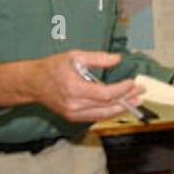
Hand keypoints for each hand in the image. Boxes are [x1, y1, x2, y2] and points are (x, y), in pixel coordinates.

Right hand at [0, 50, 141, 122]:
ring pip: (103, 114)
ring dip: (122, 108)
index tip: (133, 82)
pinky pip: (96, 117)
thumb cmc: (52, 68)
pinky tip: (120, 106)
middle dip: (127, 99)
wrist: (33, 84)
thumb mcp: (74, 56)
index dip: (122, 89)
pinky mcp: (73, 117)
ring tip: (136, 101)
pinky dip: (110, 112)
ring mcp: (73, 113)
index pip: (104, 93)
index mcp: (74, 88)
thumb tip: (117, 59)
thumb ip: (97, 58)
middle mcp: (74, 104)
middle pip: (107, 106)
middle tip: (141, 92)